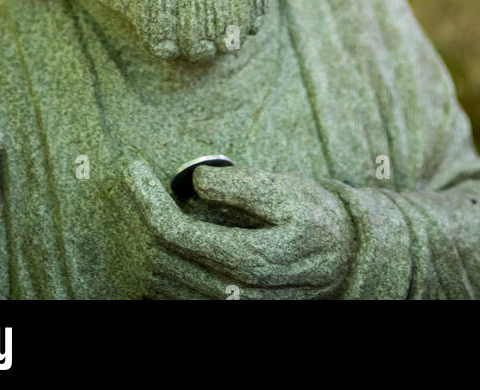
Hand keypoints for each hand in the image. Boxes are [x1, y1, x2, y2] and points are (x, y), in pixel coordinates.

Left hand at [108, 159, 355, 299]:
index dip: (146, 198)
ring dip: (143, 240)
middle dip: (139, 215)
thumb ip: (240, 185)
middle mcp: (232, 293)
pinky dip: (157, 266)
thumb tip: (196, 180)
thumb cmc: (316, 218)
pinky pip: (171, 296)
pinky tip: (158, 237)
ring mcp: (227, 308)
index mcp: (247, 259)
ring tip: (143, 202)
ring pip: (159, 281)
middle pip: (160, 257)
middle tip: (134, 180)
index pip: (173, 231)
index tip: (134, 168)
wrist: (345, 260)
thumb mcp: (287, 191)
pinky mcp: (225, 311)